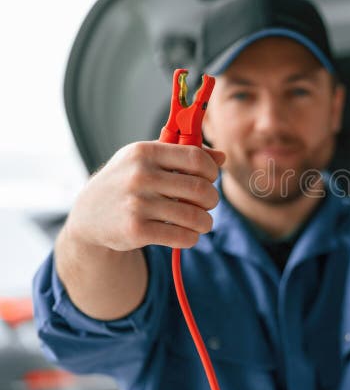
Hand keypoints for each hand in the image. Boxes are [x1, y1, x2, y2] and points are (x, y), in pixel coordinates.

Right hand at [65, 141, 224, 251]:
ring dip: (205, 222)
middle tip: (207, 204)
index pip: (196, 158)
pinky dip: (191, 237)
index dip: (211, 171)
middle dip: (212, 200)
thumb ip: (183, 155)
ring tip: (201, 221)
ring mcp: (137, 204)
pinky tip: (186, 234)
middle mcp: (140, 176)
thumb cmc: (126, 182)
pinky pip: (183, 236)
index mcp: (145, 152)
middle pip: (201, 189)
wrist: (88, 216)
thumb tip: (221, 157)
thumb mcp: (147, 160)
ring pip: (195, 216)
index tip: (210, 178)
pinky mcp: (136, 230)